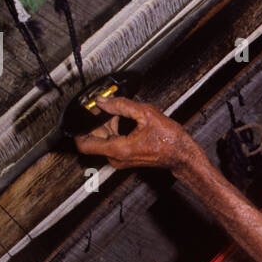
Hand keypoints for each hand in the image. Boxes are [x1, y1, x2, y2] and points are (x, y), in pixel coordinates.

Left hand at [74, 96, 197, 172]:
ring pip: (102, 140)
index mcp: (118, 149)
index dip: (79, 129)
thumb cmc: (170, 140)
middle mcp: (116, 158)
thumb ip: (121, 105)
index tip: (83, 116)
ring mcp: (120, 160)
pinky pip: (111, 143)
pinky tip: (123, 121)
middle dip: (96, 122)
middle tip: (103, 108)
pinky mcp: (125, 158)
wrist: (182, 155)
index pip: (84, 144)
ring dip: (105, 125)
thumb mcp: (146, 114)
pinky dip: (113, 130)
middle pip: (93, 139)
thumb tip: (103, 101)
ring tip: (117, 113)